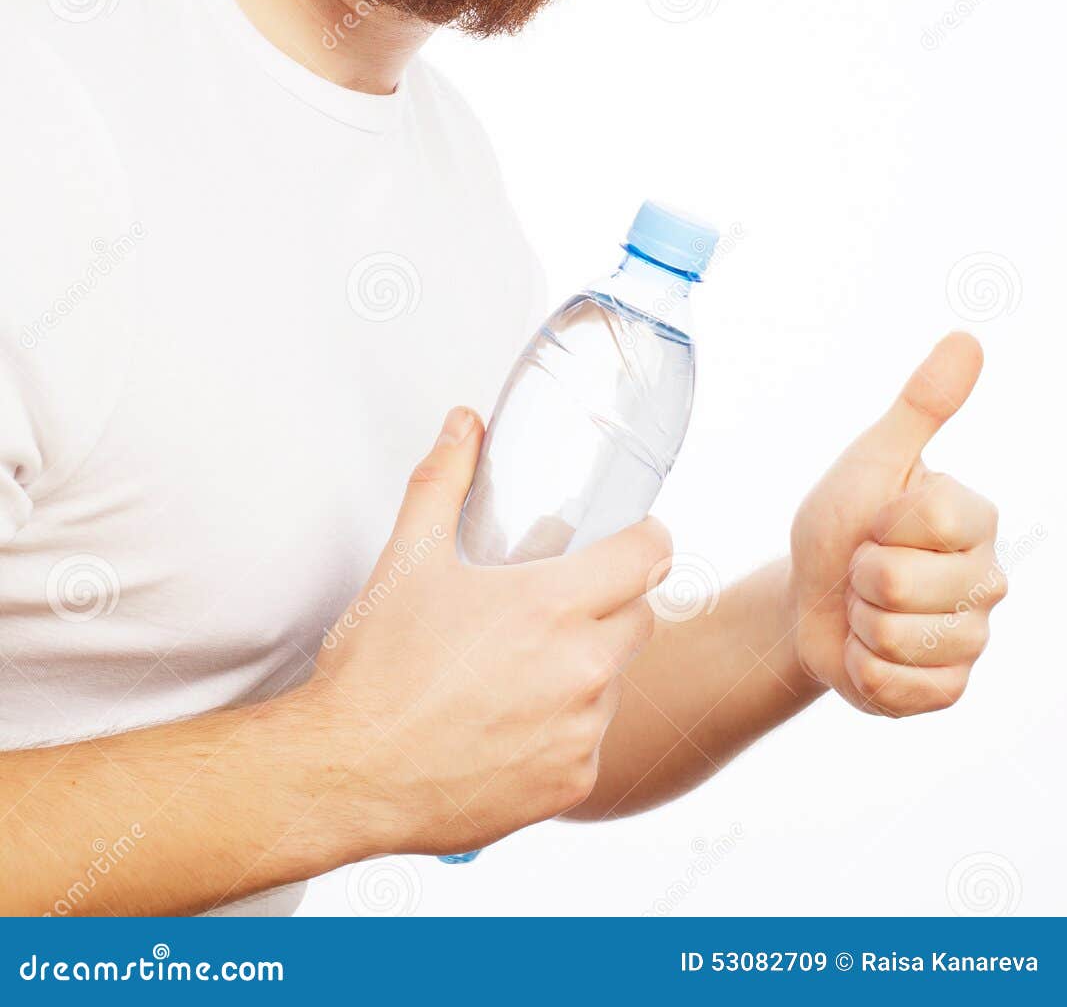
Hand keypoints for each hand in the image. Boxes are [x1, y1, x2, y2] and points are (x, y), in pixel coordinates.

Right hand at [310, 407, 670, 858]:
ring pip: (613, 682)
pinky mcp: (570, 784)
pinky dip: (562, 730)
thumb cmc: (377, 671)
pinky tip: (509, 725)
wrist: (348, 774)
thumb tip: (464, 425)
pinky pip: (589, 743)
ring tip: (518, 669)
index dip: (644, 539)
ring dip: (584, 669)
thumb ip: (443, 481)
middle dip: (611, 603)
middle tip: (557, 604)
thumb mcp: (407, 560)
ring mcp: (581, 732)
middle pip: (640, 618)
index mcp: (552, 605)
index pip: (649, 555)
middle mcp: (582, 669)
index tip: (629, 539)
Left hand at [789, 333, 1005, 715]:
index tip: (874, 523)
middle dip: (858, 577)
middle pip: (899, 585)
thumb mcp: (870, 460)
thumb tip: (968, 339)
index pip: (930, 523)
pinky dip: (864, 670)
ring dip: (858, 625)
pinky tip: (868, 652)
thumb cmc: (841, 521)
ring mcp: (972, 639)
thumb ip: (922, 404)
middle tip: (861, 569)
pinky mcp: (948, 690)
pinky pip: (898, 688)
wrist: (807, 599)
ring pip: (896, 639)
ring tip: (863, 608)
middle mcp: (986, 580)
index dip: (879, 524)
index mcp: (973, 518)